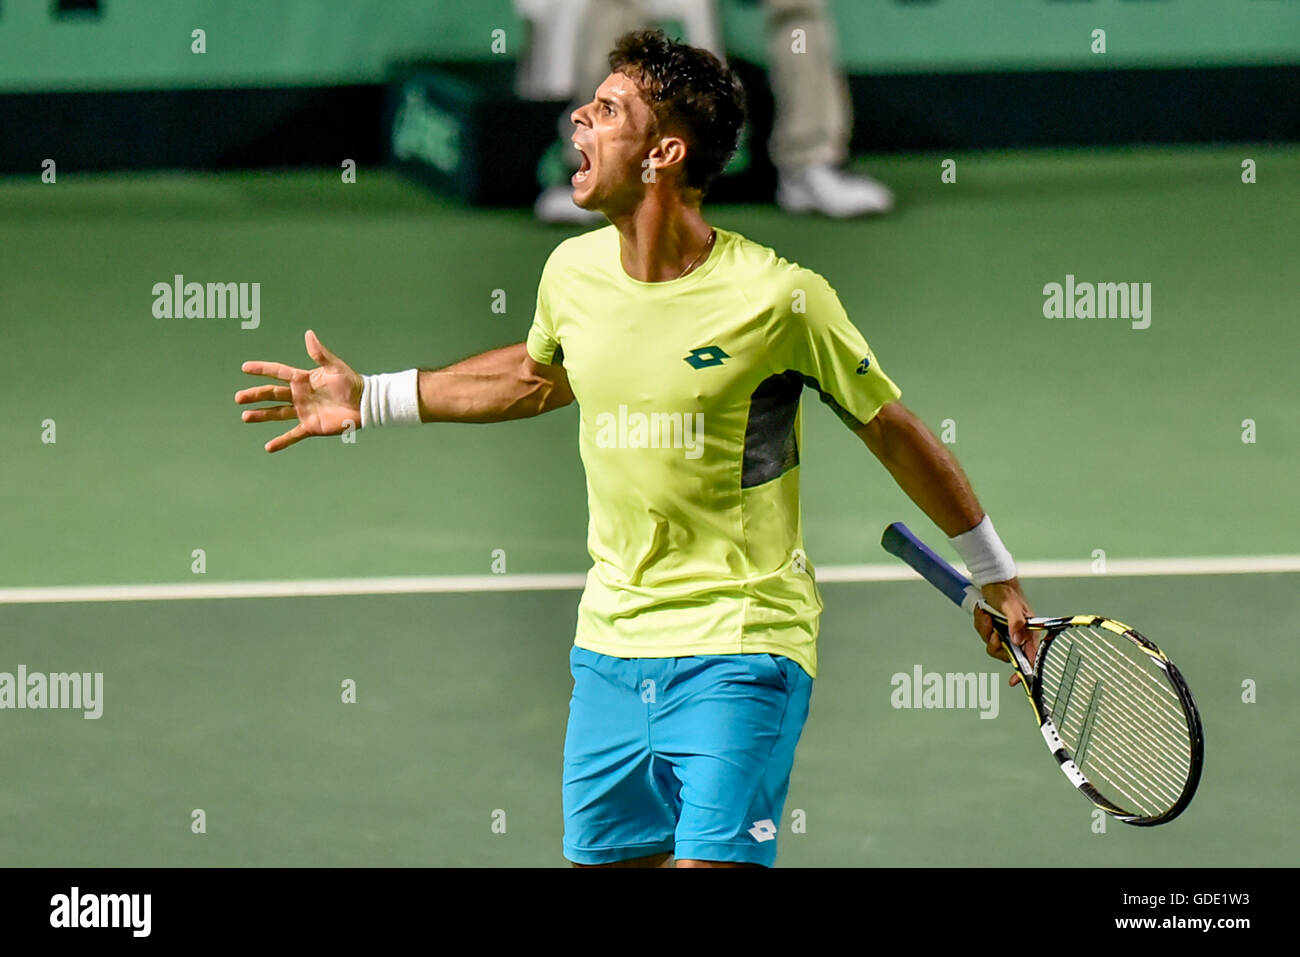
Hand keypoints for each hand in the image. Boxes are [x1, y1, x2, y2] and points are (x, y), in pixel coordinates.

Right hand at [236, 330, 361, 452]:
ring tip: (245, 417)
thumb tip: (309, 334)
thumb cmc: (351, 383)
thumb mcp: (335, 367)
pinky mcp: (311, 426)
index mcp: (303, 379)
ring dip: (261, 415)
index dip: (262, 369)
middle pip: (272, 394)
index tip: (245, 367)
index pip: (278, 372)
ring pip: (277, 414)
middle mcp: (299, 395)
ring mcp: (303, 411)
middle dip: (255, 395)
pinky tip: (268, 447)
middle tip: (238, 398)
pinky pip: (293, 435)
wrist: (364, 404)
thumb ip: (320, 353)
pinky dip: (281, 441)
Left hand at [973, 578, 1038, 687]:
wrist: (993, 581)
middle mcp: (1018, 635)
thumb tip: (1018, 640)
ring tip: (986, 615)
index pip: (1029, 657)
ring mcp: (1005, 632)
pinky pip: (984, 634)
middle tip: (992, 633)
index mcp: (1028, 633)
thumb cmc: (1007, 592)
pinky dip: (981, 624)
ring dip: (985, 630)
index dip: (1023, 672)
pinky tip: (983, 612)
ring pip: (992, 644)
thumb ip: (1017, 623)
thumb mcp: (1012, 606)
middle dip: (994, 644)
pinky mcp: (995, 628)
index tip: (1013, 681)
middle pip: (1005, 653)